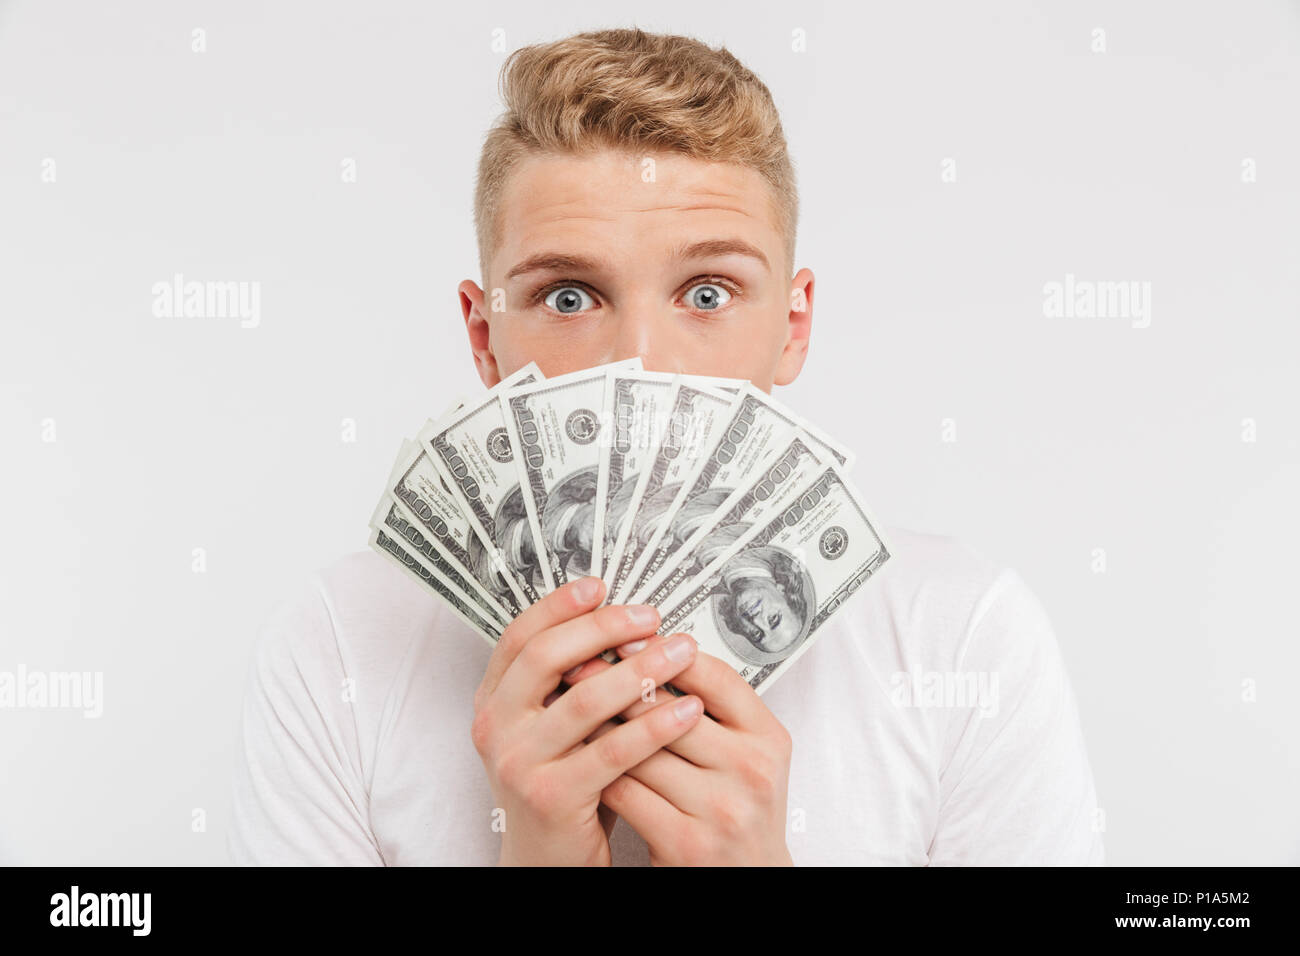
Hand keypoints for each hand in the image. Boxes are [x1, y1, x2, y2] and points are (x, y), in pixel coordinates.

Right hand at [470, 575, 704, 865]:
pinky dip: (655, 726)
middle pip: (546, 657)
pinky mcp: (551, 797)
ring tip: (682, 651)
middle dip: (603, 629)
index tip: (600, 586)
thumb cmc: (565, 784)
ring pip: (583, 702)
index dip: (559, 607)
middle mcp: (495, 728)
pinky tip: (689, 710)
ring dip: (639, 671)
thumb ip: (570, 681)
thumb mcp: (555, 727)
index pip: (519, 637)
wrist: (547, 861)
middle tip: (651, 617)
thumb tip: (622, 620)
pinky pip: (612, 752)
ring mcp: (518, 763)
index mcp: (493, 701)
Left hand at [565, 640, 794, 865]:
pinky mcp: (685, 842)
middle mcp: (751, 770)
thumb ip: (713, 712)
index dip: (664, 651)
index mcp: (768, 738)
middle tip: (578, 665)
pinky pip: (625, 791)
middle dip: (616, 684)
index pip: (713, 676)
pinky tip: (581, 759)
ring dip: (599, 727)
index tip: (626, 635)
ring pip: (638, 749)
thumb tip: (649, 653)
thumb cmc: (735, 812)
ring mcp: (720, 808)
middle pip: (669, 708)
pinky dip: (598, 771)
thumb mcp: (744, 757)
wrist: (747, 883)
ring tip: (569, 708)